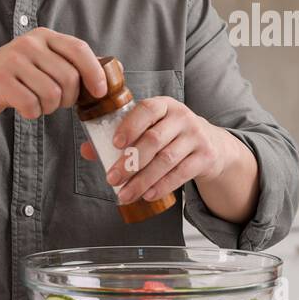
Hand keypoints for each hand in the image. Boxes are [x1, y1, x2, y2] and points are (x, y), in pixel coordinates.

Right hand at [0, 27, 107, 121]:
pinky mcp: (1, 81)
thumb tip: (102, 74)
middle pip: (70, 77)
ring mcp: (13, 60)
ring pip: (53, 94)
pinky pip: (33, 105)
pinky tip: (22, 107)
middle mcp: (28, 43)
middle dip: (69, 99)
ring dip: (49, 108)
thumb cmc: (7, 78)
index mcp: (42, 36)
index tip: (100, 91)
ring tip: (37, 103)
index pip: (80, 49)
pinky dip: (32, 113)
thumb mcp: (36, 61)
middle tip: (56, 103)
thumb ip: (64, 62)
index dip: (95, 72)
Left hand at [78, 96, 227, 202]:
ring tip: (125, 194)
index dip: (130, 126)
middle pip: (154, 139)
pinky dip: (163, 186)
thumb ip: (120, 137)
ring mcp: (196, 136)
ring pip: (166, 160)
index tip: (115, 144)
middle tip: (112, 179)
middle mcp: (182, 116)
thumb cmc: (170, 135)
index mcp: (164, 105)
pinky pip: (182, 173)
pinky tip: (148, 195)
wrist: (211, 144)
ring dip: (143, 180)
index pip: (147, 109)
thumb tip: (87, 150)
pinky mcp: (205, 156)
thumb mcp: (150, 127)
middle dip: (130, 162)